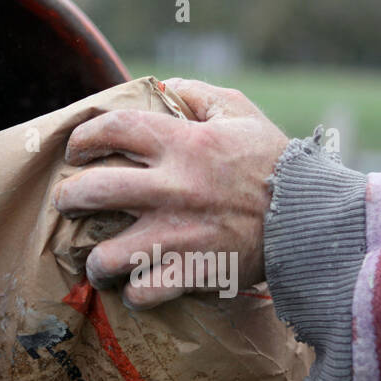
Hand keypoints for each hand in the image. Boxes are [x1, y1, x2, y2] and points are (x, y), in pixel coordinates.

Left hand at [52, 78, 288, 308]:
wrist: (311, 218)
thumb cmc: (277, 164)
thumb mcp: (241, 113)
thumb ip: (199, 96)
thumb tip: (166, 87)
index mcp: (183, 144)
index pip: (111, 129)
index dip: (82, 137)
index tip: (76, 150)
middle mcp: (172, 188)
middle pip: (90, 191)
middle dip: (69, 198)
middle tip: (70, 203)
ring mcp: (178, 235)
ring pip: (106, 255)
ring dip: (97, 261)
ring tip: (100, 261)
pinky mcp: (193, 273)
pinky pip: (143, 292)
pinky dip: (136, 294)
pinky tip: (138, 286)